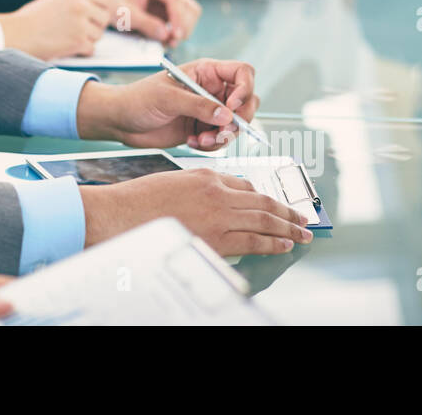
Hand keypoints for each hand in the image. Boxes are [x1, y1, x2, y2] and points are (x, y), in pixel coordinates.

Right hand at [0, 0, 109, 60]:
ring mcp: (81, 24)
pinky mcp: (78, 42)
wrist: (17, 34)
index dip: (104, 8)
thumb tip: (97, 4)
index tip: (100, 15)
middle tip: (82, 29)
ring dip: (88, 39)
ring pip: (99, 34)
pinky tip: (67, 47)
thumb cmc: (33, 18)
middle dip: (96, 25)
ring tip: (69, 37)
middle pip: (104, 17)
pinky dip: (81, 51)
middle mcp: (81, 5)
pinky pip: (91, 48)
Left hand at [77, 59, 258, 150]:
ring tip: (200, 140)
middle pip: (246, 101)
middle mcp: (211, 90)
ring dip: (222, 136)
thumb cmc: (138, 99)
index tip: (232, 106)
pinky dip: (211, 145)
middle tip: (221, 132)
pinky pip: (220, 139)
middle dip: (238, 120)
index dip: (245, 88)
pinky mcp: (202, 129)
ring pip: (235, 124)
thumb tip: (227, 115)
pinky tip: (191, 142)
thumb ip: (198, 106)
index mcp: (205, 72)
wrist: (121, 121)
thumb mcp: (167, 98)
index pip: (242, 73)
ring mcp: (208, 111)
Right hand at [80, 169, 312, 255]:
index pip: (245, 185)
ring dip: (287, 227)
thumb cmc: (138, 201)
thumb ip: (200, 189)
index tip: (274, 204)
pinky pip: (253, 240)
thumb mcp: (174, 182)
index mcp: (206, 177)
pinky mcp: (215, 238)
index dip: (264, 197)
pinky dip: (272, 242)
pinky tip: (283, 244)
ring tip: (302, 232)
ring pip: (264, 220)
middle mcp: (217, 194)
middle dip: (286, 211)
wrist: (118, 215)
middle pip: (262, 201)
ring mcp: (218, 216)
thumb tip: (220, 202)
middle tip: (303, 218)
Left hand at [109, 0, 201, 46]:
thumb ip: (145, 24)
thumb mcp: (127, 16)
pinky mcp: (175, 7)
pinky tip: (169, 39)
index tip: (175, 34)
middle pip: (188, 6)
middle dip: (183, 26)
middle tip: (172, 42)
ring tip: (170, 42)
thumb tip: (165, 34)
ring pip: (192, 12)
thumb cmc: (118, 8)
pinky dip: (181, 31)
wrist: (116, 7)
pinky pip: (187, 19)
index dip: (178, 18)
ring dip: (185, 30)